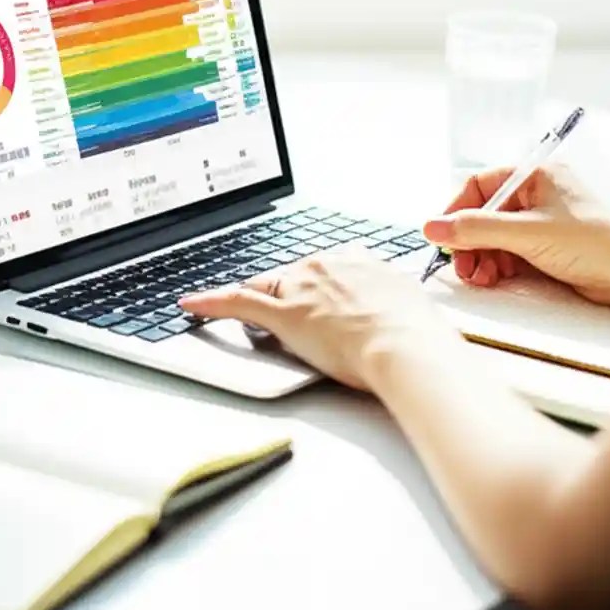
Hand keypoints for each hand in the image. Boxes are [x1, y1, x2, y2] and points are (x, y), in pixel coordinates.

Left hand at [179, 248, 465, 390]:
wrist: (408, 348)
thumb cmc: (418, 337)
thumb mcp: (412, 310)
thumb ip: (395, 308)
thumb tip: (402, 318)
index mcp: (360, 261)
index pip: (323, 269)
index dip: (314, 286)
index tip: (312, 296)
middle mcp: (327, 266)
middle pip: (290, 277)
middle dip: (287, 297)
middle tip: (297, 326)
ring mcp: (301, 287)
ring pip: (263, 288)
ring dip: (253, 302)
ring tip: (238, 314)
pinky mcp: (280, 313)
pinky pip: (236, 302)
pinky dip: (209, 303)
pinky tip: (190, 304)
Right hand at [423, 164, 609, 312]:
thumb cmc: (595, 241)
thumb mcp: (526, 233)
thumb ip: (476, 229)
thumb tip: (432, 227)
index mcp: (534, 175)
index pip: (478, 185)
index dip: (455, 212)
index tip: (443, 239)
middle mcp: (536, 194)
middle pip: (482, 214)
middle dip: (469, 242)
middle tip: (463, 268)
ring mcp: (542, 221)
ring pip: (493, 236)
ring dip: (481, 257)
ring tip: (481, 278)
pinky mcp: (547, 246)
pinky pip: (509, 252)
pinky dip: (497, 266)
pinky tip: (496, 279)